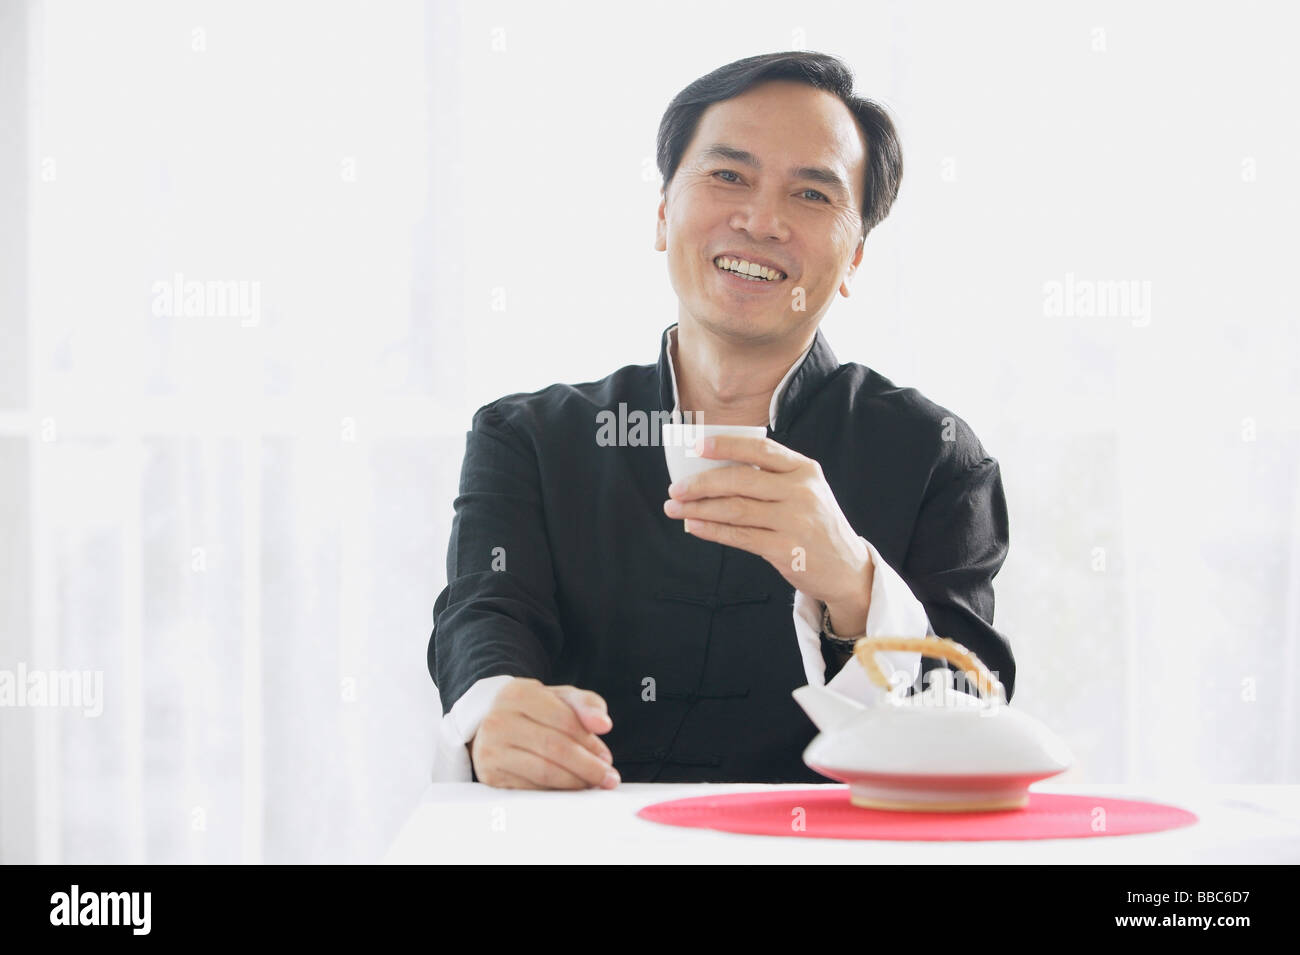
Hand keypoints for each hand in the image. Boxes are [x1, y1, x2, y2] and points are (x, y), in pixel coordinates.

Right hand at [469, 677, 620, 789]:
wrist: (493, 725)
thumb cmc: (534, 711)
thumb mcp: (559, 698)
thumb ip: (586, 704)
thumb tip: (603, 724)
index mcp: (518, 693)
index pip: (565, 720)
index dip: (590, 742)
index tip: (607, 758)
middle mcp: (499, 719)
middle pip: (555, 748)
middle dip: (588, 767)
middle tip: (608, 778)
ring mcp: (491, 749)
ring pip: (544, 772)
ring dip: (575, 782)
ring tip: (593, 785)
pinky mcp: (490, 775)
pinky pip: (531, 788)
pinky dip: (556, 792)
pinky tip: (569, 790)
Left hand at [663, 434, 873, 630]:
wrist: (846, 568)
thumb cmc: (815, 524)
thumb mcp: (804, 491)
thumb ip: (770, 478)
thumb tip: (713, 470)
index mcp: (804, 470)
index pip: (760, 450)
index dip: (726, 446)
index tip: (696, 446)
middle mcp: (802, 492)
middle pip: (741, 481)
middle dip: (701, 483)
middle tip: (676, 488)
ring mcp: (795, 522)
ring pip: (735, 509)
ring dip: (699, 508)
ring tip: (674, 508)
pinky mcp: (785, 550)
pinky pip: (739, 537)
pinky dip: (711, 530)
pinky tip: (693, 526)